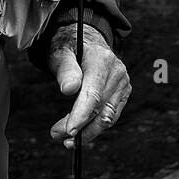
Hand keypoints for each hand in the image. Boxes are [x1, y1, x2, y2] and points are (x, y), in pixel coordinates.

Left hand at [47, 23, 130, 148]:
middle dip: (79, 126)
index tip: (69, 130)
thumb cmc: (68, 45)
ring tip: (65, 139)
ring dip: (87, 132)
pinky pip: (110, 116)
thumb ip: (65, 69)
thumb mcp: (60, 51)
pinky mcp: (123, 93)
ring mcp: (123, 83)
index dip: (81, 114)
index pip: (93, 93)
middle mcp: (117, 71)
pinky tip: (80, 132)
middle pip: (100, 108)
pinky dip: (95, 126)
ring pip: (107, 117)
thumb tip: (69, 89)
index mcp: (102, 58)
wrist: (84, 39)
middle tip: (56, 134)